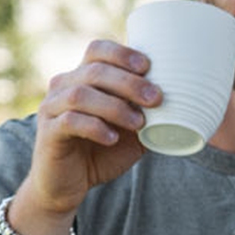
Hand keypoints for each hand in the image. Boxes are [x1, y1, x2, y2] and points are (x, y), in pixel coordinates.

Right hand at [15, 40, 161, 234]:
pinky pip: (70, 121)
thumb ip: (150, 115)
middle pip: (95, 70)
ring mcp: (52, 108)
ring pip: (81, 95)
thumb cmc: (102, 152)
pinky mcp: (48, 132)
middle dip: (129, 83)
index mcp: (83, 77)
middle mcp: (64, 86)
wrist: (68, 184)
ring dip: (115, 106)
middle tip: (156, 99)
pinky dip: (95, 127)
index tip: (148, 66)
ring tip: (139, 123)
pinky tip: (112, 138)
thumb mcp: (132, 132)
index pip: (97, 50)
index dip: (122, 54)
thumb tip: (186, 103)